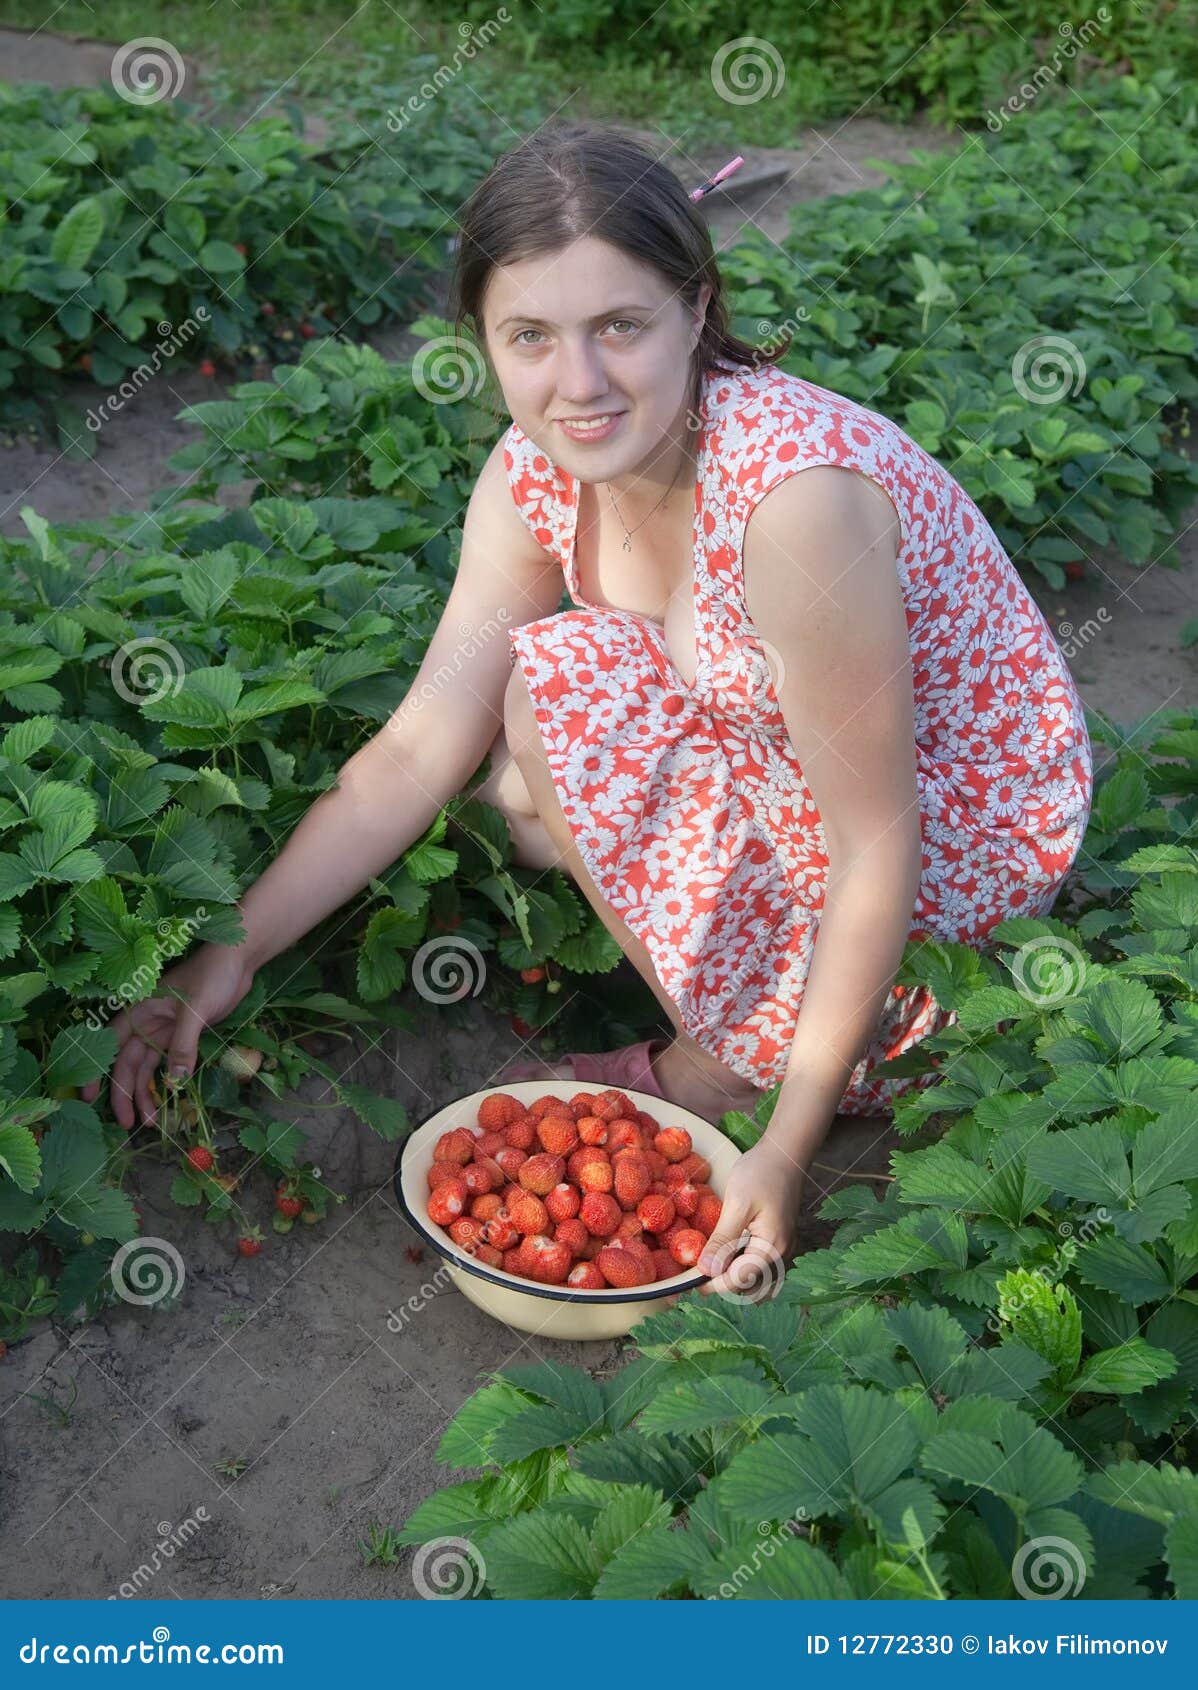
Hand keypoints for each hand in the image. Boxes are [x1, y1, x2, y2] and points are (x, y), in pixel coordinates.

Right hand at [79, 944, 255, 1129]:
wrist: (238, 961)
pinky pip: (168, 1063)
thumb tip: (174, 1082)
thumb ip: (183, 1044)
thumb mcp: (196, 1009)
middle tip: (128, 1124)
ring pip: (147, 1068)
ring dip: (146, 1093)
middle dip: (125, 1093)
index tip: (89, 1097)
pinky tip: (168, 1101)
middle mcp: (146, 1022)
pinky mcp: (183, 1036)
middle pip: (128, 1063)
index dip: (96, 1070)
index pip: (109, 1044)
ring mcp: (165, 1030)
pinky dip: (166, 1082)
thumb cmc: (212, 975)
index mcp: (139, 1010)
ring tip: (151, 1122)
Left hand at [697, 1137, 805, 1299]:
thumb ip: (722, 1240)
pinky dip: (742, 1265)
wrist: (785, 1153)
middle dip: (723, 1284)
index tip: (689, 1281)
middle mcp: (780, 1254)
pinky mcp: (778, 1239)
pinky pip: (759, 1264)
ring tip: (710, 1262)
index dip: (713, 1285)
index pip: (739, 1280)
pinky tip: (726, 1251)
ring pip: (755, 1278)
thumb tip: (706, 1271)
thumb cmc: (761, 1173)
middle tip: (697, 1272)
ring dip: (733, 1277)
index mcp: (771, 1248)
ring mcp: (782, 1248)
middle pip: (749, 1285)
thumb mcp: (737, 1204)